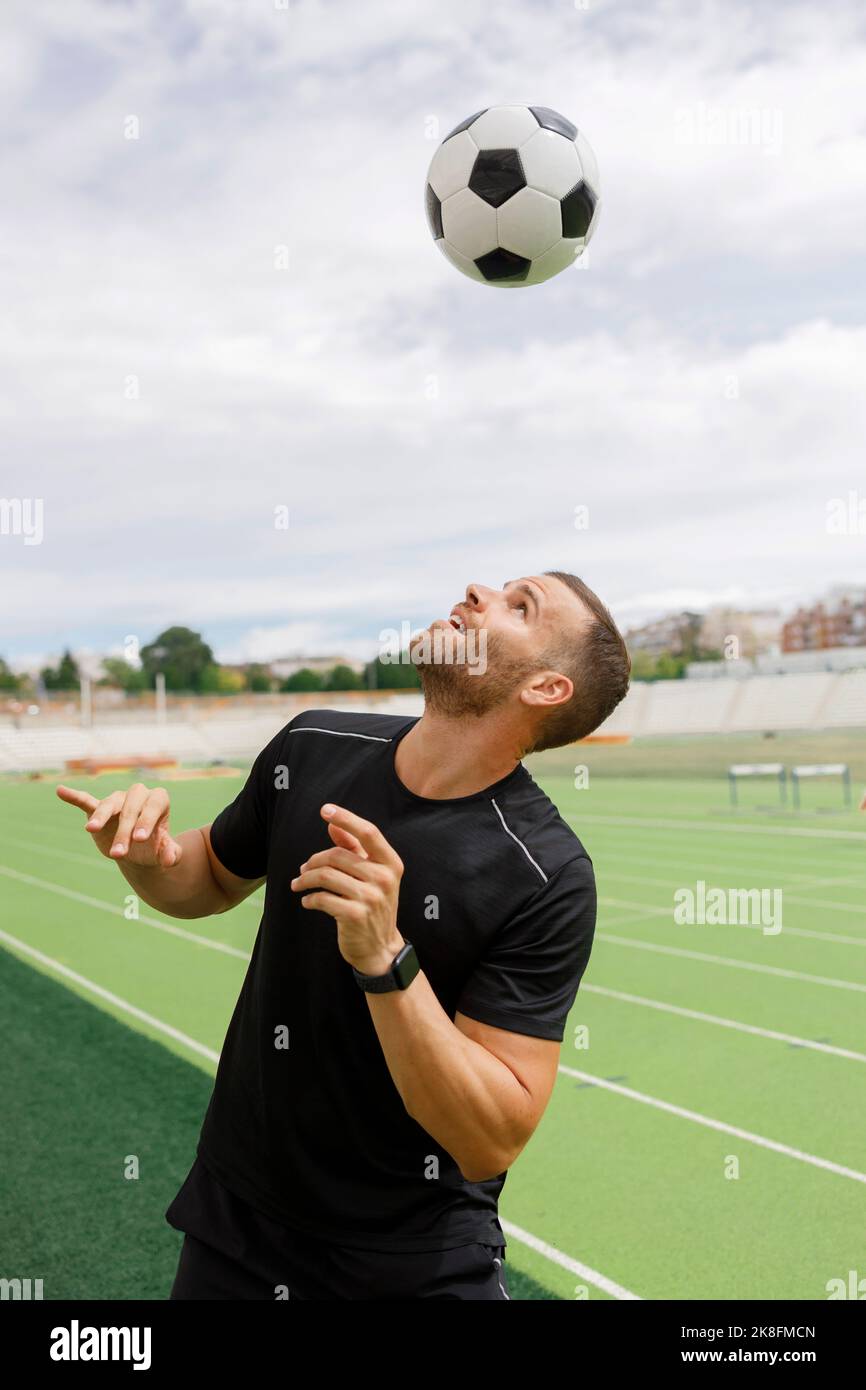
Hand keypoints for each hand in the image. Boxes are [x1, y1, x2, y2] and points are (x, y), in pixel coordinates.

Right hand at [56, 782, 182, 867]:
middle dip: (124, 830)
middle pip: (130, 807)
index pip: (154, 805)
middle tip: (119, 853)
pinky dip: (74, 796)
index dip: (147, 820)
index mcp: (158, 801)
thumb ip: (171, 854)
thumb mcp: (168, 854)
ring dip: (101, 817)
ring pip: (109, 803)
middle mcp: (138, 795)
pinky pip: (86, 800)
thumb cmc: (156, 848)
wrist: (140, 852)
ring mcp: (117, 800)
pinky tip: (60, 791)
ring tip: (91, 830)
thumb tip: (168, 857)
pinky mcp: (98, 808)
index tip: (139, 839)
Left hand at [291, 804, 404, 974]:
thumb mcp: (371, 876)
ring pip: (325, 876)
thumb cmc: (373, 906)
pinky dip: (309, 899)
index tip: (325, 809)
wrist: (380, 948)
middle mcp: (384, 878)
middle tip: (302, 869)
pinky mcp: (354, 915)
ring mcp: (371, 898)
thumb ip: (353, 849)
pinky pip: (322, 898)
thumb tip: (333, 825)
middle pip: (337, 855)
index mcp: (391, 863)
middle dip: (314, 861)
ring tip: (298, 884)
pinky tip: (308, 901)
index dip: (346, 818)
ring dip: (305, 879)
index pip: (368, 833)